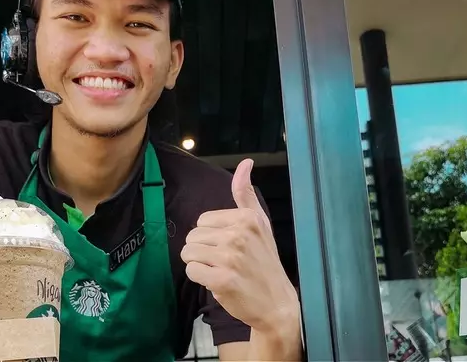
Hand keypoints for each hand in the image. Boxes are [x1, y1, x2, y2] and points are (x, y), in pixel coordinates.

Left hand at [181, 159, 298, 332]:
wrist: (277, 303)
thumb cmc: (265, 262)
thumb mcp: (260, 224)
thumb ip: (246, 194)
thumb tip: (245, 162)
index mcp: (246, 218)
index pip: (202, 220)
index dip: (211, 236)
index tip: (230, 247)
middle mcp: (238, 234)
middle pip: (193, 236)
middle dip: (204, 250)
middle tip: (226, 262)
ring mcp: (231, 257)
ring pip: (189, 253)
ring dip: (200, 265)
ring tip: (221, 270)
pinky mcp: (222, 279)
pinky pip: (192, 271)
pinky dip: (201, 278)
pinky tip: (218, 282)